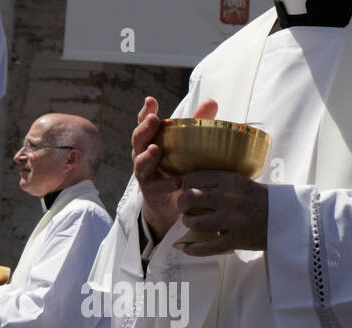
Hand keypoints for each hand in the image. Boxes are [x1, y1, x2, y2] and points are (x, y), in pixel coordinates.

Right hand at [132, 96, 217, 240]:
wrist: (170, 204)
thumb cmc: (177, 168)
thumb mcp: (186, 147)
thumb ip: (196, 124)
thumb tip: (212, 101)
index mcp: (151, 140)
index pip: (144, 123)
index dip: (146, 111)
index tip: (151, 100)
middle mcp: (143, 154)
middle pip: (138, 139)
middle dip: (144, 128)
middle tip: (153, 119)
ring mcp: (145, 173)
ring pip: (141, 163)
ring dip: (147, 156)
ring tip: (155, 149)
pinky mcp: (151, 192)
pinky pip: (156, 187)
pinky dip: (166, 184)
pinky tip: (177, 182)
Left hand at [175, 171, 268, 255]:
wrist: (288, 219)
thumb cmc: (266, 201)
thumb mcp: (243, 183)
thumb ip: (222, 184)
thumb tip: (195, 187)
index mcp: (230, 181)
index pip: (194, 178)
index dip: (187, 185)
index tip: (189, 191)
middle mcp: (228, 198)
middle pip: (189, 199)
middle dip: (183, 205)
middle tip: (187, 209)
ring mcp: (232, 220)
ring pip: (195, 222)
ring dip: (189, 224)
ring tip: (193, 224)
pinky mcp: (237, 240)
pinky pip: (208, 246)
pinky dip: (194, 249)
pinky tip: (186, 249)